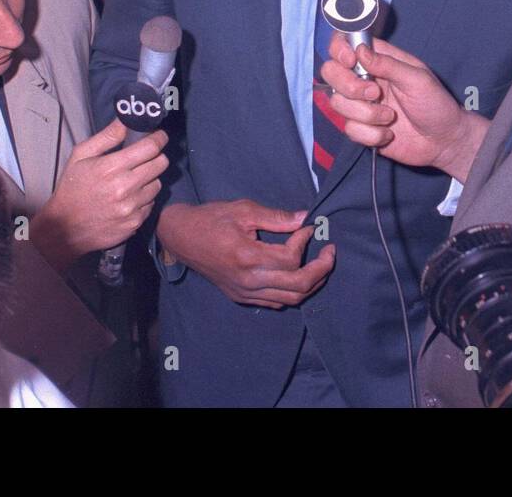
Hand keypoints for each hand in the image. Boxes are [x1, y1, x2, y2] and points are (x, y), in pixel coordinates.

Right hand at [30, 119, 168, 273]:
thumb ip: (107, 136)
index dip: (159, 138)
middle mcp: (125, 187)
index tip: (159, 136)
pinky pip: (151, 204)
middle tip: (146, 157)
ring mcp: (132, 207)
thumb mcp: (81, 156)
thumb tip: (127, 120)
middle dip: (156, 157)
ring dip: (150, 179)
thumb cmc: (72, 188)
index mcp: (111, 167)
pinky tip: (129, 198)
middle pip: (161, 164)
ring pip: (158, 184)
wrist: (64, 228)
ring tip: (133, 180)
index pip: (151, 148)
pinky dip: (144, 199)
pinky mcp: (135, 223)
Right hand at [156, 199, 334, 308]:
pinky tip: (297, 275)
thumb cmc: (211, 219)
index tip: (308, 227)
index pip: (291, 259)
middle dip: (321, 270)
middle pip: (298, 286)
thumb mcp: (244, 210)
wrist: (181, 237)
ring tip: (320, 264)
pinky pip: (275, 302)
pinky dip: (292, 292)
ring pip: (290, 299)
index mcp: (247, 257)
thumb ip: (277, 217)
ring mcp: (244, 293)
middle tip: (330, 252)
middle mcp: (248, 281)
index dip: (305, 242)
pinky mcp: (241, 297)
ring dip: (311, 283)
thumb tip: (305, 218)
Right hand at [320, 35, 487, 181]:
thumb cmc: (436, 104)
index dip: (339, 50)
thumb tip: (360, 51)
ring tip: (391, 117)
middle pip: (331, 72)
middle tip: (376, 94)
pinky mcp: (360, 128)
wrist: (443, 142)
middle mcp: (364, 79)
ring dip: (367, 114)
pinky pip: (349, 129)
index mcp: (378, 60)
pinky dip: (371, 134)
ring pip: (338, 103)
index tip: (351, 62)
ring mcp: (360, 104)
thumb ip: (388, 64)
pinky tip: (389, 134)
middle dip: (350, 86)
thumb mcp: (417, 79)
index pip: (344, 44)